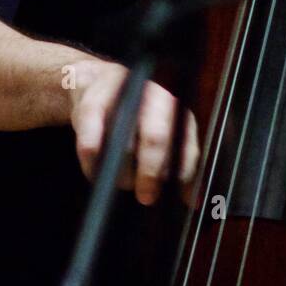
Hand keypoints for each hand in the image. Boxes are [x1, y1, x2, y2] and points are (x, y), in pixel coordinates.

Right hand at [67, 57, 199, 205]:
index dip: (181, 171)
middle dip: (151, 173)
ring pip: (123, 146)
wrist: (99, 84)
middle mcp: (152, 96)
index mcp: (175, 107)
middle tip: (146, 197)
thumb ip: (181, 163)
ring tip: (121, 179)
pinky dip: (93, 165)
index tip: (172, 192)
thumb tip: (194, 201)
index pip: (185, 142)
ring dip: (122, 174)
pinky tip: (96, 172)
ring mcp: (121, 99)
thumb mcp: (167, 134)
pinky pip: (91, 144)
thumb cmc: (137, 117)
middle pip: (156, 137)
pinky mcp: (91, 105)